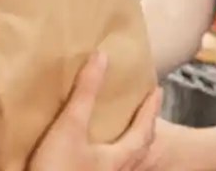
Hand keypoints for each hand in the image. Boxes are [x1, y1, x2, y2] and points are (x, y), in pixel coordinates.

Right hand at [29, 52, 162, 170]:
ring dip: (127, 144)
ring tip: (120, 129)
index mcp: (119, 159)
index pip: (144, 131)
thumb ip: (86, 93)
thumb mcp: (70, 127)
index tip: (157, 91)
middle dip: (144, 129)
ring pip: (124, 163)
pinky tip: (92, 153)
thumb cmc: (58, 170)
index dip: (150, 110)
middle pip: (139, 151)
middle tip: (144, 110)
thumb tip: (101, 57)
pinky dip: (107, 157)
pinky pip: (106, 169)